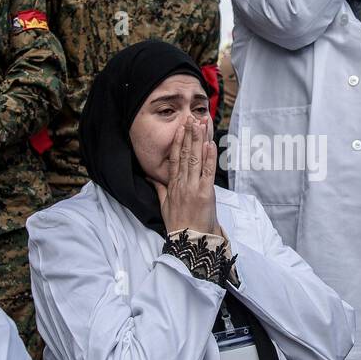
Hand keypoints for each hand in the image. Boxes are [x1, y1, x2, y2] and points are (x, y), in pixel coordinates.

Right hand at [153, 115, 219, 235]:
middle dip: (189, 134)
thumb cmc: (178, 225)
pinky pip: (207, 171)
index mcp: (172, 185)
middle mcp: (182, 183)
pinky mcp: (205, 193)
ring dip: (199, 140)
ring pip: (196, 159)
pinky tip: (209, 144)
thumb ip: (159, 188)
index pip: (175, 158)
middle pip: (185, 154)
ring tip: (201, 124)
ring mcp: (193, 187)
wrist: (189, 241)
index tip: (180, 127)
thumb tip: (151, 177)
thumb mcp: (163, 205)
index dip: (178, 141)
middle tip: (191, 117)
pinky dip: (209, 157)